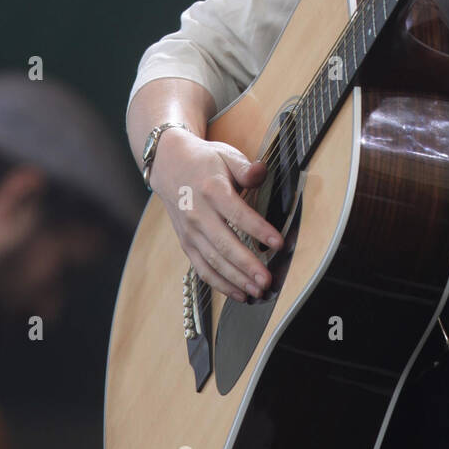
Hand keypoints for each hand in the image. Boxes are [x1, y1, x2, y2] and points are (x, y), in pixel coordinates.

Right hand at [149, 127, 282, 302]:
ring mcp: (190, 232)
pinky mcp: (186, 244)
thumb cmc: (205, 161)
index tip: (279, 243)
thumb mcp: (227, 155)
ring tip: (257, 291)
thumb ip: (246, 168)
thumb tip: (261, 171)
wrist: (169, 165)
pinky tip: (238, 292)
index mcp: (211, 189)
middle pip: (224, 244)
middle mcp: (197, 214)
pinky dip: (219, 284)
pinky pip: (202, 268)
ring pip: (213, 261)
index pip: (238, 213)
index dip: (259, 230)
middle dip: (247, 266)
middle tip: (267, 280)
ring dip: (235, 279)